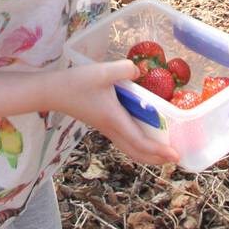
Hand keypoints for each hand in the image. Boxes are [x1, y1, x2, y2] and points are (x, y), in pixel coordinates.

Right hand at [55, 61, 180, 167]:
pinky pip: (124, 141)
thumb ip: (124, 69)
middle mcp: (111, 129)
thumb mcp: (102, 71)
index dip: (160, 151)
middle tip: (175, 158)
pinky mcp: (102, 124)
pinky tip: (144, 135)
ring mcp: (106, 129)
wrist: (52, 92)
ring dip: (147, 154)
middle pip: (137, 153)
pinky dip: (138, 145)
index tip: (176, 155)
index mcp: (114, 120)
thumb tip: (140, 71)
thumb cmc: (76, 83)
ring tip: (163, 151)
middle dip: (157, 159)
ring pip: (130, 149)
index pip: (140, 142)